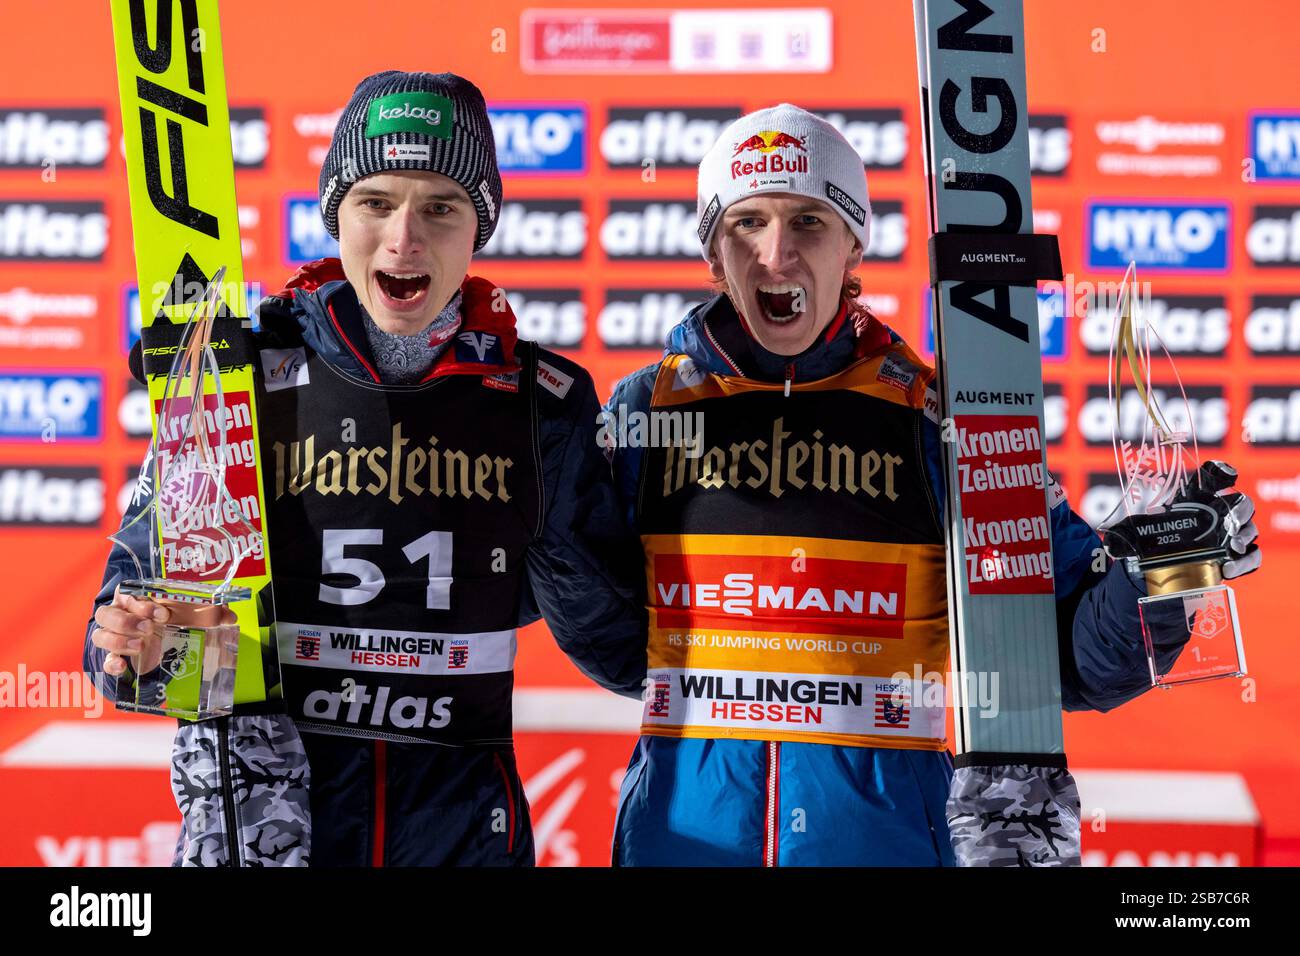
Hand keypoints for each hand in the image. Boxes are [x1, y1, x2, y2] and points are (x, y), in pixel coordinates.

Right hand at [91, 586, 235, 677]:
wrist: (163, 647)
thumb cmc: (173, 623)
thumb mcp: (192, 616)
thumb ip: (210, 613)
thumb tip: (230, 616)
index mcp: (135, 600)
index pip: (125, 594)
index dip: (140, 603)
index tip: (164, 614)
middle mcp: (120, 617)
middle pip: (106, 613)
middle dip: (127, 620)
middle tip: (150, 628)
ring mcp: (115, 638)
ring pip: (100, 635)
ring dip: (118, 640)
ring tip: (141, 646)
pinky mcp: (115, 658)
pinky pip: (103, 660)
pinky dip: (110, 663)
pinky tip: (122, 666)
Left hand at [1102, 460, 1259, 578]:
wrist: (1163, 565)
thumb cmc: (1153, 541)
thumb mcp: (1135, 535)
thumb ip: (1123, 537)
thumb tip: (1109, 545)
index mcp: (1196, 497)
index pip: (1215, 475)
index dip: (1223, 471)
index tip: (1225, 474)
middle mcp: (1218, 512)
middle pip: (1241, 502)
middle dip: (1242, 509)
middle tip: (1232, 522)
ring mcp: (1230, 534)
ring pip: (1249, 530)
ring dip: (1245, 535)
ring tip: (1232, 547)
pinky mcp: (1237, 557)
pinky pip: (1252, 557)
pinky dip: (1246, 561)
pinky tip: (1229, 568)